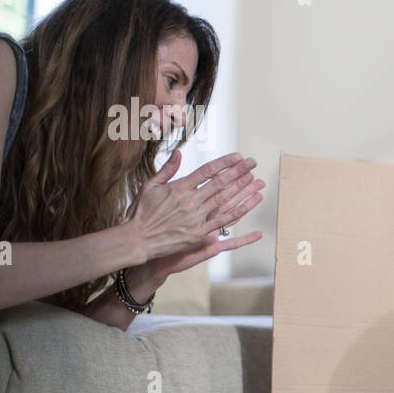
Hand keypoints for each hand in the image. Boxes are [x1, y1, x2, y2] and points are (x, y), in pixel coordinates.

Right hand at [128, 150, 264, 262]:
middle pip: (220, 183)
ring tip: (256, 179)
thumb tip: (179, 153)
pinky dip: (238, 212)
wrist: (137, 239)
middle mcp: (190, 201)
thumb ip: (167, 169)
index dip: (224, 163)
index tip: (237, 156)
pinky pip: (223, 221)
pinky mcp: (199, 233)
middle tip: (252, 163)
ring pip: (225, 200)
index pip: (207, 171)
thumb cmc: (141, 212)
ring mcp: (196, 218)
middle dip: (238, 172)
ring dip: (242, 189)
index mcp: (179, 188)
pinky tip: (250, 205)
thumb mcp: (150, 186)